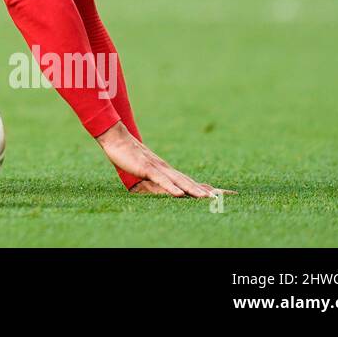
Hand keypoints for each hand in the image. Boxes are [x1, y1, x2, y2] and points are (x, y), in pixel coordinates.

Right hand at [97, 123, 230, 197]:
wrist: (117, 139)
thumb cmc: (129, 155)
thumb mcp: (145, 168)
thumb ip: (156, 176)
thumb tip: (166, 185)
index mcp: (167, 171)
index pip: (189, 181)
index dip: (203, 188)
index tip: (219, 195)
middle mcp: (166, 169)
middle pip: (189, 182)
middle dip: (205, 191)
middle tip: (221, 199)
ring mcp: (157, 168)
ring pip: (178, 181)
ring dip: (193, 190)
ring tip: (206, 199)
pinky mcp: (146, 168)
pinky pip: (160, 179)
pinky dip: (171, 187)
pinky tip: (179, 194)